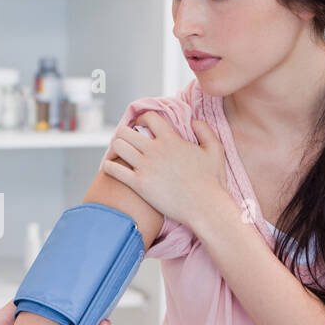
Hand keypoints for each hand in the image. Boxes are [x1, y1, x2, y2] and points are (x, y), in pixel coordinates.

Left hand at [99, 111, 226, 228]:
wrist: (205, 207)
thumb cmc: (212, 181)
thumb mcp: (215, 149)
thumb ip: (204, 130)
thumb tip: (193, 121)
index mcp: (171, 139)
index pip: (148, 117)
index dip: (143, 118)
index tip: (141, 125)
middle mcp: (155, 151)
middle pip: (126, 131)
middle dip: (124, 133)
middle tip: (127, 141)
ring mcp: (145, 167)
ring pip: (118, 146)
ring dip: (115, 148)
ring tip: (119, 153)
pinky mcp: (139, 185)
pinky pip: (114, 170)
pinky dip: (108, 166)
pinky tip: (110, 167)